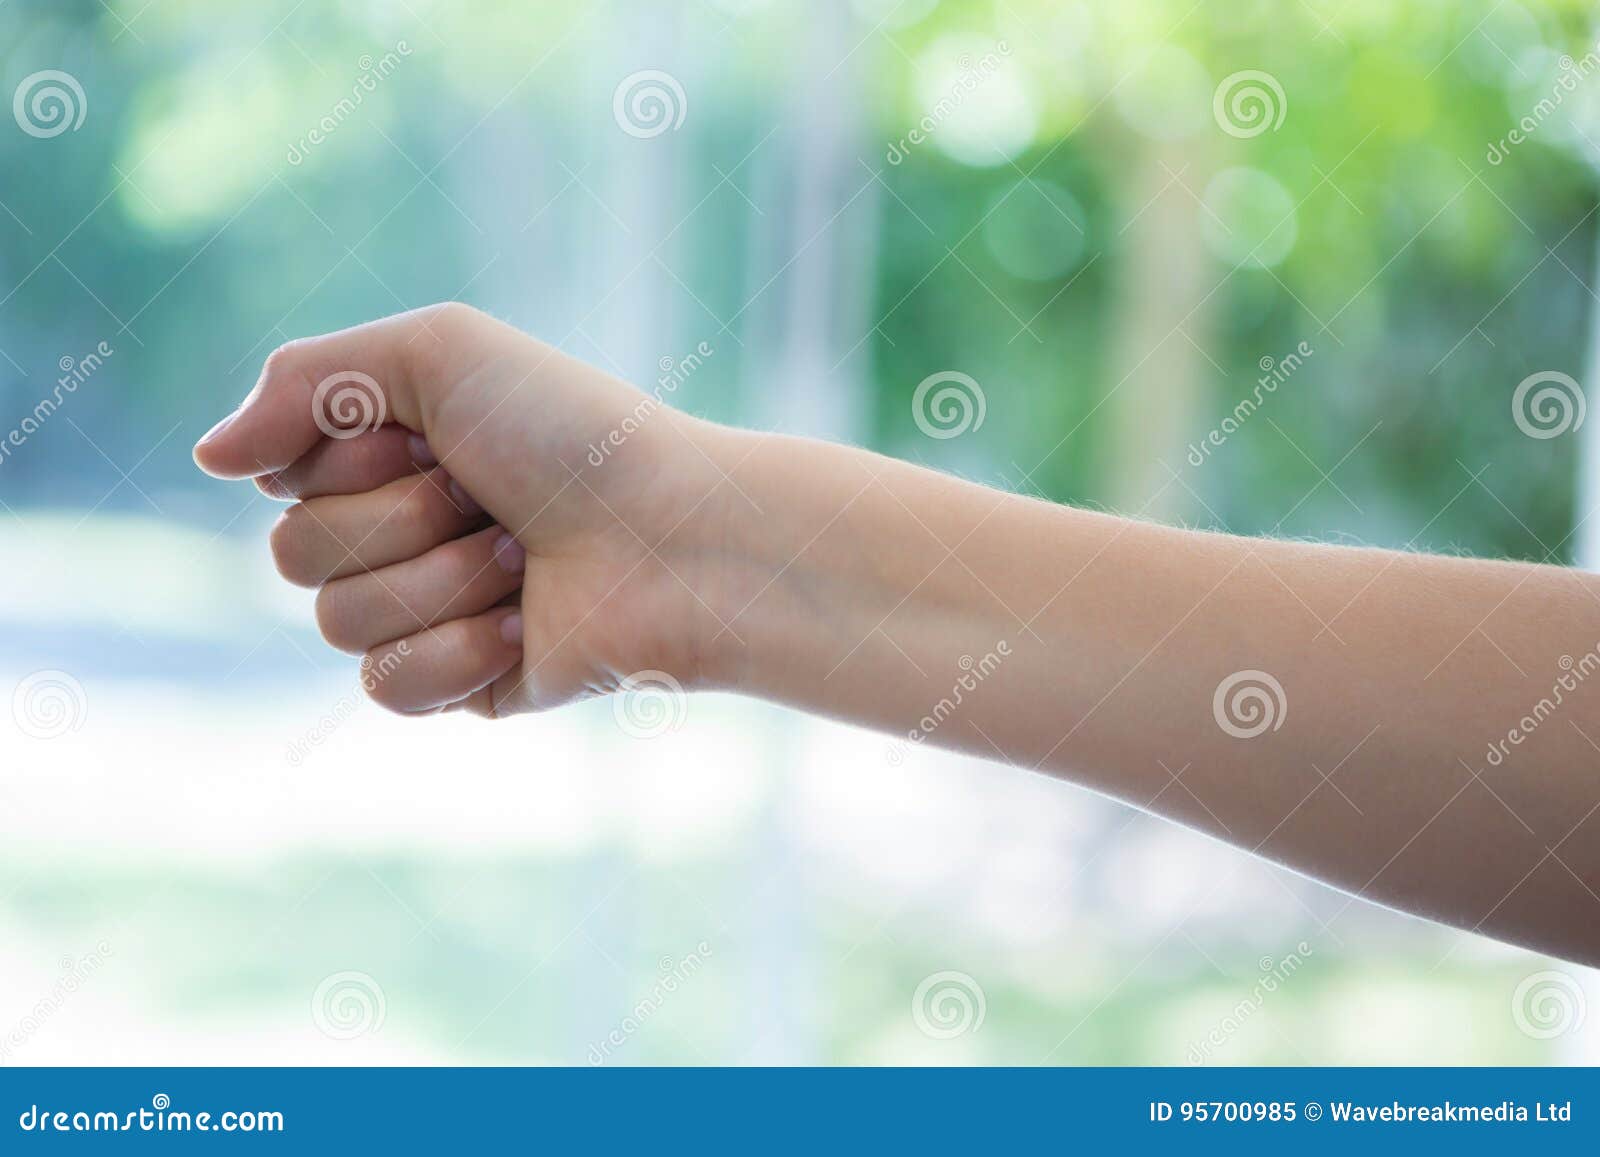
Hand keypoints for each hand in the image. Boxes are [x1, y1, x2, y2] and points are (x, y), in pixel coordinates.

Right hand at [194, 303, 744, 716]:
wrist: (674, 536)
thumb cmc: (571, 433)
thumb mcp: (436, 353)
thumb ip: (303, 381)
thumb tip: (206, 458)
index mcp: (387, 459)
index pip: (281, 477)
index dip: (348, 458)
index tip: (431, 437)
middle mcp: (397, 535)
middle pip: (293, 556)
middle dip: (400, 519)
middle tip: (490, 499)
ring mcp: (425, 614)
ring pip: (338, 622)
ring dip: (441, 578)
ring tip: (523, 558)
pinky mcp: (458, 686)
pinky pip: (386, 688)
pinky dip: (458, 649)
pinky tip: (521, 625)